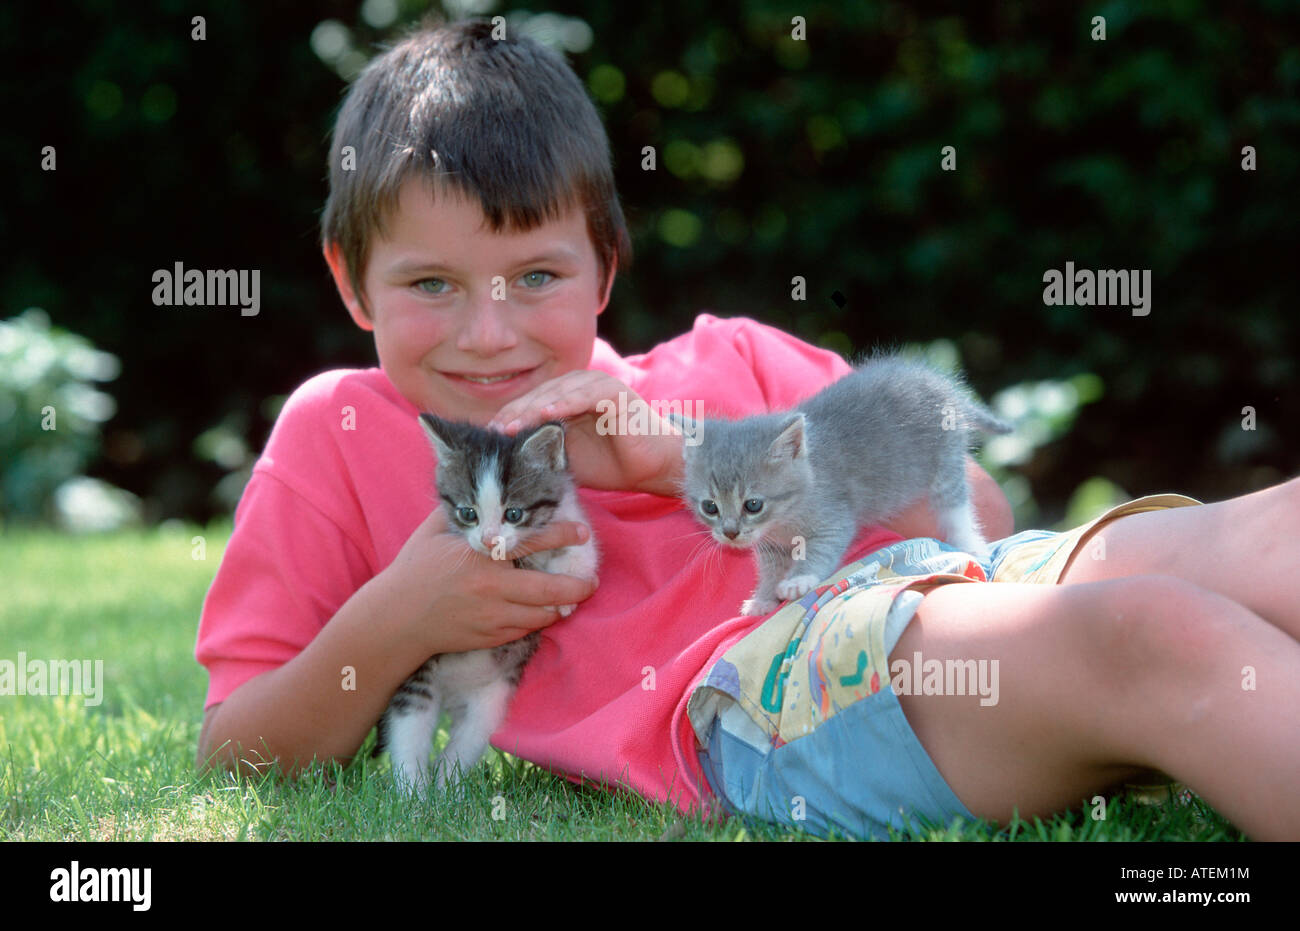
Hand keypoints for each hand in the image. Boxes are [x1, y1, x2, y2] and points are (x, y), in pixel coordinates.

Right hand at [382, 505, 597, 655]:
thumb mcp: (435, 532)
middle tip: (592, 580)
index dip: (562, 535)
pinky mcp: (490, 638)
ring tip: (574, 595)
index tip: (581, 532)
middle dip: (578, 586)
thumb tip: (480, 483)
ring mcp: (492, 617)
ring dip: (561, 606)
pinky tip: (544, 611)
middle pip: (550, 591)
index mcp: (481, 556)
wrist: (396, 620)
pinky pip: (526, 630)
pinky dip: (539, 620)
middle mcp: (491, 588)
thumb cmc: (415, 570)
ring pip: (543, 615)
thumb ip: (463, 510)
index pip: (532, 542)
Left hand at [486, 370, 684, 495]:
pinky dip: (565, 402)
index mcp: (567, 398)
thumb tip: (502, 456)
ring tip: (513, 424)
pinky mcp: (614, 392)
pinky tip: (546, 413)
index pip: (531, 404)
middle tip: (493, 431)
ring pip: (558, 392)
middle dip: (515, 413)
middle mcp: (579, 387)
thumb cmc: (610, 464)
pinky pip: (585, 394)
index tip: (488, 438)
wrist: (652, 467)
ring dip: (534, 407)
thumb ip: (539, 449)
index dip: (509, 418)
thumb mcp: (564, 458)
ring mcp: (597, 386)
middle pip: (539, 395)